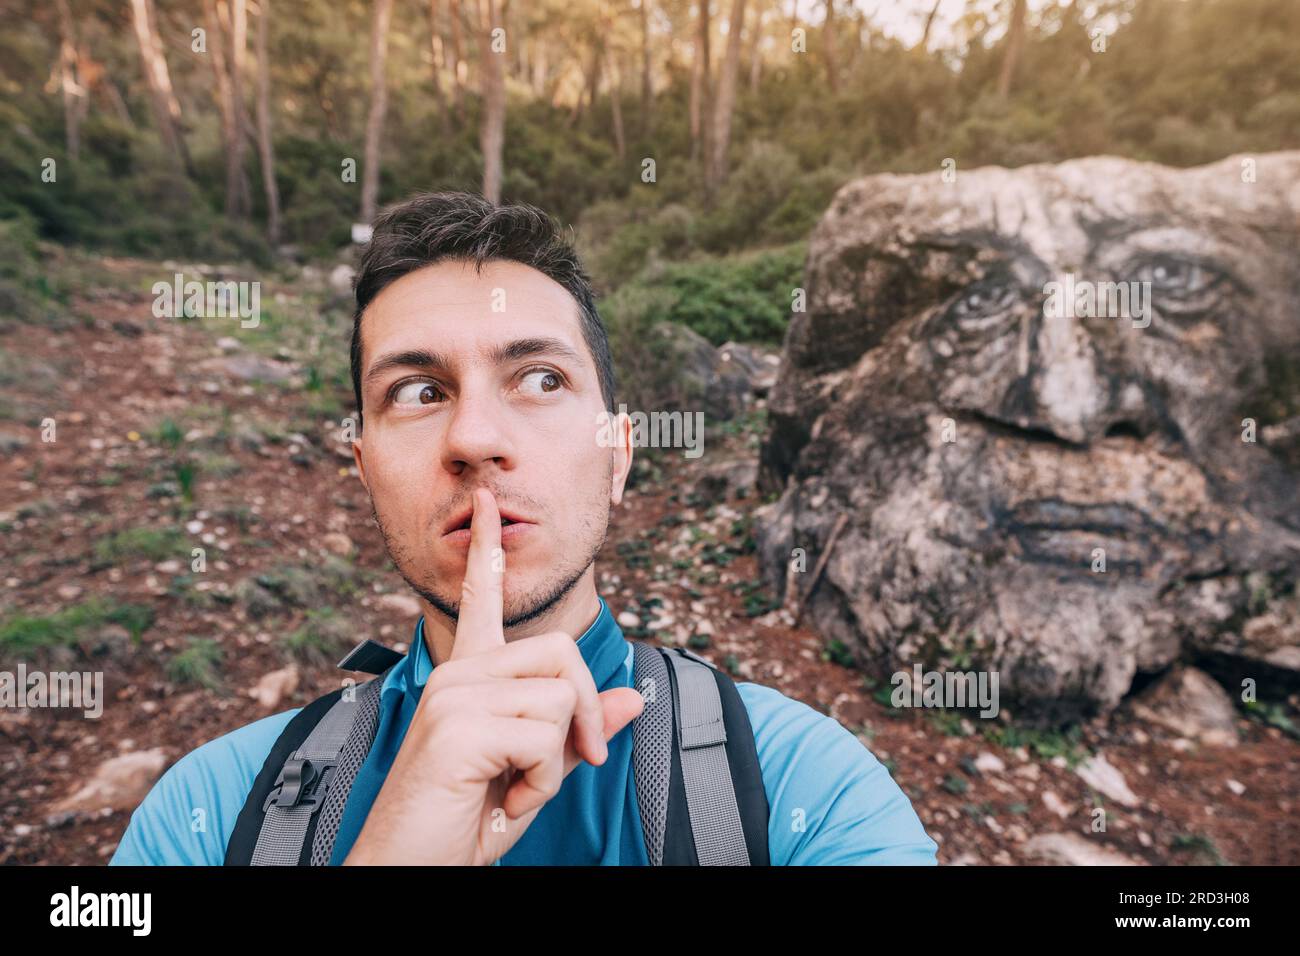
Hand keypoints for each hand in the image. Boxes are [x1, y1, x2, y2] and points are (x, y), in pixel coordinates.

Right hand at [342, 487, 643, 864]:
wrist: (410, 869)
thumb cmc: (465, 822)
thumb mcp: (536, 773)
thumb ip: (578, 731)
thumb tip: (632, 698)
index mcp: (467, 678)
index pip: (480, 601)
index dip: (487, 551)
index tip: (487, 501)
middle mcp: (457, 674)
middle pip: (561, 653)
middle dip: (585, 712)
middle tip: (579, 761)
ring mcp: (453, 695)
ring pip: (559, 699)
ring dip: (554, 761)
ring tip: (513, 788)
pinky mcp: (458, 726)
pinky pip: (544, 738)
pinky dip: (541, 783)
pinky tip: (503, 799)